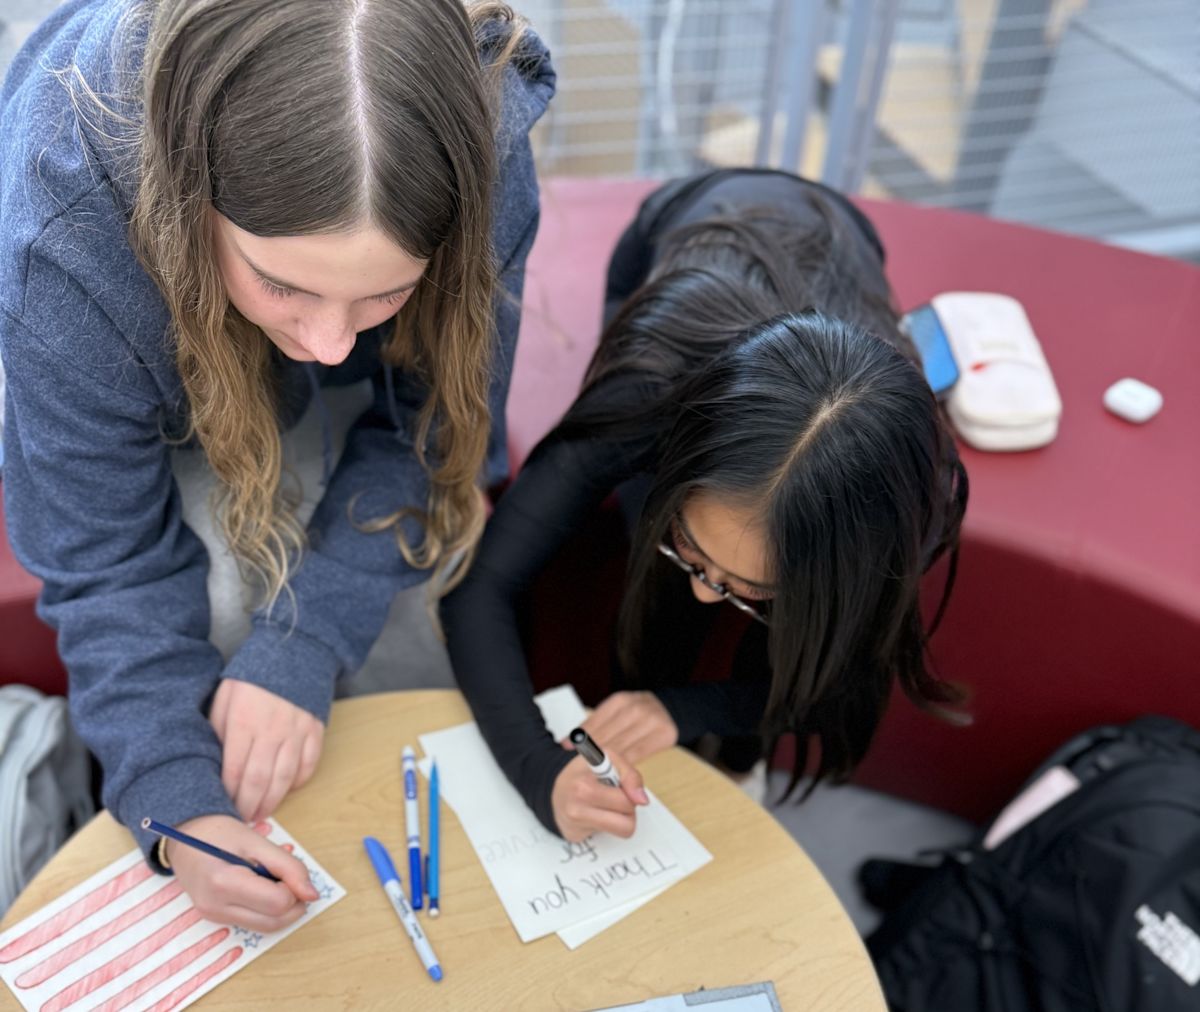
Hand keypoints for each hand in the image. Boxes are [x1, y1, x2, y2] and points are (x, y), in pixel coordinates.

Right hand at [167, 815, 317, 930]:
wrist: (185, 838)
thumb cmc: (220, 834)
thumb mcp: (258, 841)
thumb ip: (289, 866)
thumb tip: (313, 895)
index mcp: (224, 883)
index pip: (277, 903)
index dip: (294, 888)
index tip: (291, 871)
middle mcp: (216, 907)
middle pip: (274, 921)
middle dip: (292, 902)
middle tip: (288, 877)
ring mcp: (214, 917)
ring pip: (266, 927)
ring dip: (281, 908)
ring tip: (274, 880)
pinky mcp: (216, 920)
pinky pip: (254, 923)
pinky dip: (267, 909)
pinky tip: (261, 887)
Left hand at [210, 679, 323, 821]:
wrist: (294, 653)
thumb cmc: (252, 678)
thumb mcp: (224, 698)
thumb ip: (218, 730)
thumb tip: (214, 763)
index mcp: (244, 721)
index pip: (235, 770)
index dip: (229, 794)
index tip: (223, 807)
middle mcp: (272, 730)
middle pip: (260, 780)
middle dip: (250, 806)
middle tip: (243, 820)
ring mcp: (297, 731)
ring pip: (285, 777)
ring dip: (273, 800)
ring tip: (262, 812)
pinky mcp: (315, 731)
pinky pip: (309, 764)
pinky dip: (298, 781)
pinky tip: (287, 788)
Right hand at [551, 752, 648, 841]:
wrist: (554, 787)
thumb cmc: (583, 772)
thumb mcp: (608, 759)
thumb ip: (630, 776)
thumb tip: (642, 801)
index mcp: (584, 787)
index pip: (626, 802)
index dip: (629, 793)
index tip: (621, 787)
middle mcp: (577, 809)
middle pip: (627, 822)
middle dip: (627, 809)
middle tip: (616, 797)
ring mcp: (575, 825)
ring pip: (621, 832)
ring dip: (621, 819)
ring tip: (609, 806)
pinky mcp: (575, 836)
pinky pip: (606, 836)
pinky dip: (606, 825)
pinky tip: (595, 813)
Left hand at [566, 692, 677, 764]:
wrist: (671, 710)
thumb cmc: (637, 715)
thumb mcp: (617, 711)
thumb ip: (596, 725)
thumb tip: (567, 743)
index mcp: (621, 700)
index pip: (596, 721)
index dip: (581, 737)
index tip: (566, 748)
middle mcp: (637, 708)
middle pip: (609, 736)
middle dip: (591, 753)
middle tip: (572, 766)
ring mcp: (652, 720)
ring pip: (623, 747)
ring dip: (606, 763)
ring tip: (590, 774)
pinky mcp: (665, 734)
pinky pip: (638, 754)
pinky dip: (624, 765)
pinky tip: (613, 774)